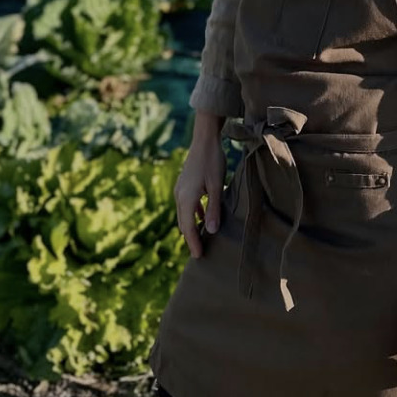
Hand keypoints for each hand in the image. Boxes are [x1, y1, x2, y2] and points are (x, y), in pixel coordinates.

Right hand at [174, 111, 225, 257]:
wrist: (204, 139)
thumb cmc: (213, 161)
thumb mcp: (217, 186)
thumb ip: (213, 208)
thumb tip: (211, 231)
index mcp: (186, 198)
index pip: (188, 228)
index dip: (193, 243)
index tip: (199, 257)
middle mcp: (179, 195)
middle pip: (183, 223)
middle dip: (191, 238)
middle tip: (199, 253)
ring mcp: (180, 189)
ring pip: (184, 214)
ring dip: (191, 226)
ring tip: (201, 238)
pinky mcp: (184, 184)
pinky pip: (186, 205)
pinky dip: (193, 214)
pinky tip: (202, 217)